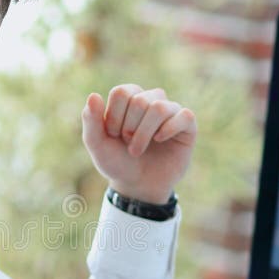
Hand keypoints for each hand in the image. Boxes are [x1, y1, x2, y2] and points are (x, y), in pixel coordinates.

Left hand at [82, 85, 196, 203]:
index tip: (112, 135)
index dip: (113, 116)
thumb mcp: (97, 144)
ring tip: (137, 150)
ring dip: (144, 134)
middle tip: (127, 144)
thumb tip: (93, 95)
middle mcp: (151, 99)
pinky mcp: (187, 125)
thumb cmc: (117, 162)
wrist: (137, 186)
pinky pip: (185, 116)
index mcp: (129, 98)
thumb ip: (90, 120)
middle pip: (139, 100)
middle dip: (128, 128)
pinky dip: (169, 129)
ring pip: (159, 107)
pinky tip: (159, 140)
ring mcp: (171, 111)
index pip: (121, 92)